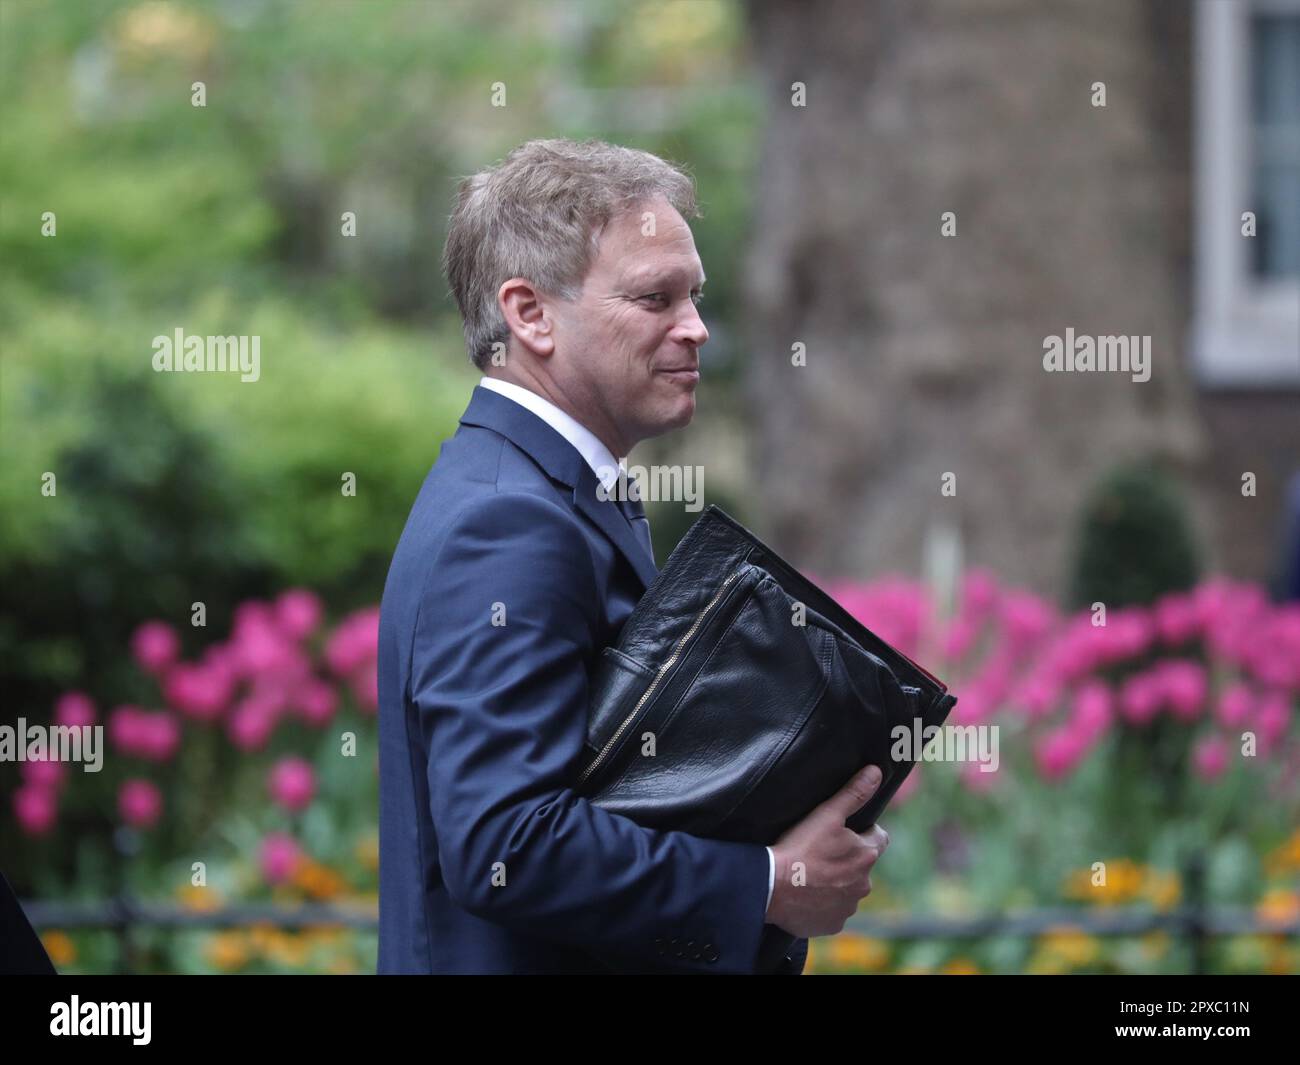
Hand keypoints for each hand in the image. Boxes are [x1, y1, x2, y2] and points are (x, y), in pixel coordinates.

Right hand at [764, 764, 889, 937]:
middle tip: (820, 852)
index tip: (842, 831)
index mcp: (867, 855)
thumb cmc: (799, 848)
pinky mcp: (832, 925)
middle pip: (862, 865)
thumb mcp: (826, 814)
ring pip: (847, 889)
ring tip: (810, 873)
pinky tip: (805, 894)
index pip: (878, 838)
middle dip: (848, 859)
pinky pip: (833, 911)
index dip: (862, 831)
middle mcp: (865, 884)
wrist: (772, 888)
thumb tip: (876, 772)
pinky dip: (823, 904)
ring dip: (835, 882)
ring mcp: (848, 907)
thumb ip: (854, 793)